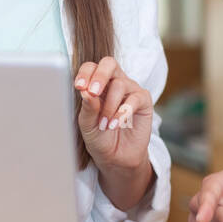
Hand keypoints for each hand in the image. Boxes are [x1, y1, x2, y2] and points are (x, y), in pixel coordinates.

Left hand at [73, 56, 152, 172]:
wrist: (116, 158)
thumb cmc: (99, 137)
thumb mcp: (87, 124)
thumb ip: (87, 107)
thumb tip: (85, 91)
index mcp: (97, 84)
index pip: (91, 67)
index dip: (85, 73)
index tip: (79, 86)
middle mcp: (114, 83)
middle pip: (109, 63)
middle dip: (100, 76)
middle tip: (93, 92)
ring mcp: (130, 90)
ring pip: (120, 84)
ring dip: (109, 106)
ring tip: (104, 124)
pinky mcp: (144, 101)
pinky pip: (135, 98)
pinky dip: (123, 112)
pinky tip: (115, 125)